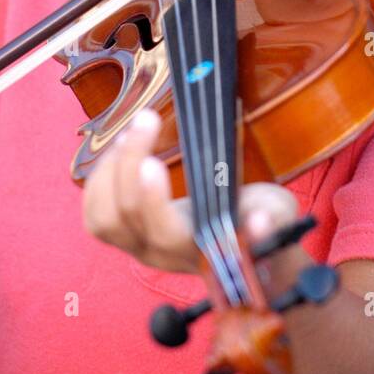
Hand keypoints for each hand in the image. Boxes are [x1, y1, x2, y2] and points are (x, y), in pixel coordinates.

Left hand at [81, 106, 299, 273]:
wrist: (244, 253)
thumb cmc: (260, 223)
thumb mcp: (278, 217)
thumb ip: (273, 221)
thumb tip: (261, 221)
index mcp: (196, 250)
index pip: (163, 233)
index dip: (152, 201)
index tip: (153, 162)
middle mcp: (160, 254)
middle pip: (123, 217)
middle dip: (128, 164)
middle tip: (147, 119)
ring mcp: (138, 247)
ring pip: (102, 218)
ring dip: (110, 170)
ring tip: (132, 133)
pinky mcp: (125, 237)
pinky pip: (95, 216)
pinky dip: (99, 180)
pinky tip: (120, 150)